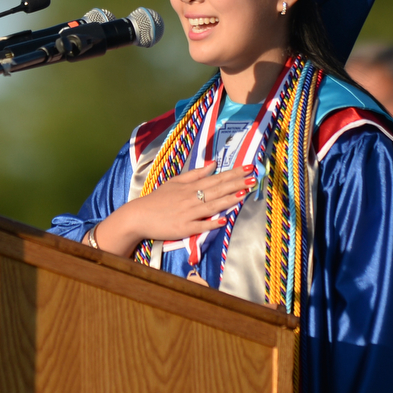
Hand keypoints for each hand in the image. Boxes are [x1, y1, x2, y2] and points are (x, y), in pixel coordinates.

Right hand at [92, 161, 256, 257]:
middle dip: (236, 184)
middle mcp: (191, 198)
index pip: (216, 178)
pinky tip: (223, 220)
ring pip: (212, 205)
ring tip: (244, 193)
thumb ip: (195, 174)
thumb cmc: (157, 200)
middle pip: (217, 190)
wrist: (139, 216)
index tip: (248, 168)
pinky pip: (200, 225)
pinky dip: (211, 222)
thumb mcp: (174, 182)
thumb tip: (213, 164)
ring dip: (228, 200)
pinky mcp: (184, 228)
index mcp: (190, 187)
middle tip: (254, 178)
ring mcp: (188, 214)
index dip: (233, 173)